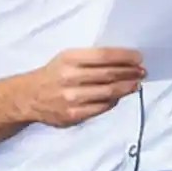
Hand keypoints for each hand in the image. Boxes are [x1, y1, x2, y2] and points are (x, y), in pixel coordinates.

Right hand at [22, 48, 144, 127]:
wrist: (30, 97)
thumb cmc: (54, 74)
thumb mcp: (67, 58)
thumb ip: (91, 59)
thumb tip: (123, 61)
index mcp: (69, 58)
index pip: (104, 56)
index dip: (125, 57)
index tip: (138, 57)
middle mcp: (70, 77)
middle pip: (109, 74)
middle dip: (130, 72)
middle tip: (142, 71)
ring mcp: (72, 98)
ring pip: (108, 92)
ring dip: (127, 88)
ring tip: (136, 84)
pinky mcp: (73, 114)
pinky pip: (101, 107)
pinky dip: (114, 101)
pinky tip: (119, 96)